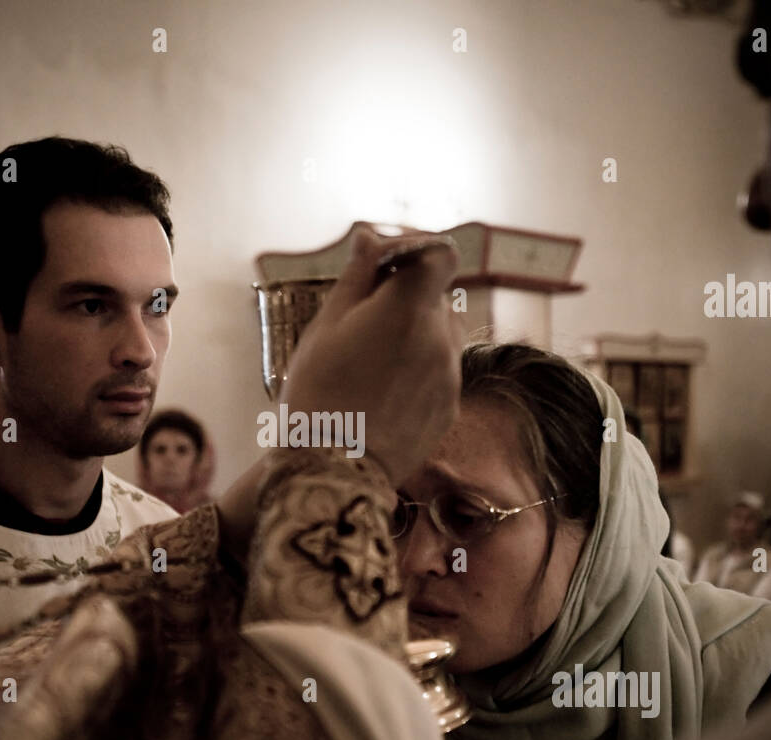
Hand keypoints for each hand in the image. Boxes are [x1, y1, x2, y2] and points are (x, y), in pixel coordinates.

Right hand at [280, 225, 461, 484]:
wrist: (334, 470)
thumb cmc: (319, 393)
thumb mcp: (326, 326)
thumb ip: (358, 277)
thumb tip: (370, 239)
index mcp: (408, 307)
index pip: (440, 253)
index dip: (416, 252)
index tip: (385, 266)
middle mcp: (441, 336)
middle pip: (436, 296)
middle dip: (406, 298)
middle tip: (362, 321)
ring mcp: (451, 374)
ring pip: (442, 334)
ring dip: (417, 334)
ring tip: (373, 361)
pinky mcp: (450, 406)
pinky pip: (441, 372)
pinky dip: (419, 370)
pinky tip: (382, 392)